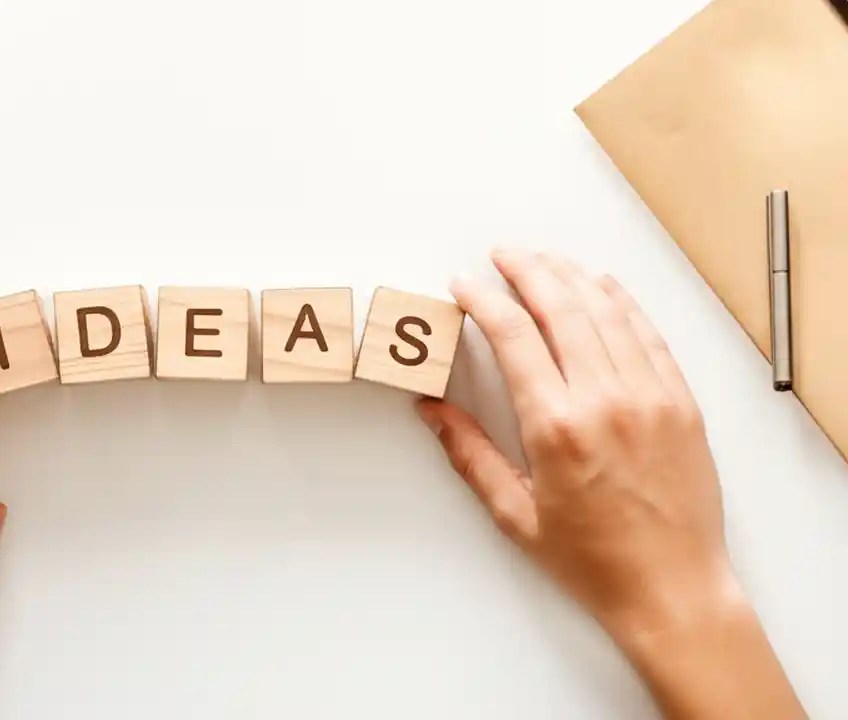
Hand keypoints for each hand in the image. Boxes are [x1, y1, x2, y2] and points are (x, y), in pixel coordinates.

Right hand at [419, 250, 802, 718]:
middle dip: (527, 270)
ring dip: (571, 276)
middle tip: (503, 254)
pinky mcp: (680, 402)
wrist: (672, 587)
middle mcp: (604, 400)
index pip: (513, 336)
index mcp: (555, 426)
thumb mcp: (515, 513)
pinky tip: (602, 286)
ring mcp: (649, 395)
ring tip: (545, 259)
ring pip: (606, 311)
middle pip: (561, 307)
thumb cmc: (593, 561)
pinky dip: (622, 301)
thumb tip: (431, 409)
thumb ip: (469, 453)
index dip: (484, 300)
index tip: (465, 284)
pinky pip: (648, 334)